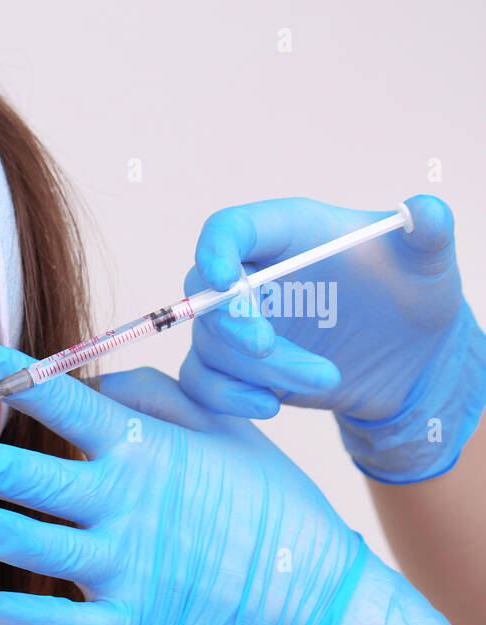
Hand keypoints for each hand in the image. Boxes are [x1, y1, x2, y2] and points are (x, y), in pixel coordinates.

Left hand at [0, 344, 472, 624]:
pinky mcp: (131, 623)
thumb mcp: (227, 432)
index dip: (16, 379)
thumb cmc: (272, 509)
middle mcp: (128, 503)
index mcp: (149, 450)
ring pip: (36, 545)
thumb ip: (157, 398)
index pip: (68, 404)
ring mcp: (127, 566)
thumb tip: (97, 377)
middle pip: (32, 477)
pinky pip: (60, 620)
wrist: (316, 605)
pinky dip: (21, 616)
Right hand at [177, 195, 485, 482]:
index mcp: (285, 234)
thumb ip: (428, 233)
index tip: (226, 280)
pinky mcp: (236, 367)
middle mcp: (250, 275)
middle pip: (205, 294)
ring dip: (263, 369)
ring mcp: (237, 324)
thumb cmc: (411, 293)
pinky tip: (271, 405)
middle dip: (231, 323)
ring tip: (327, 378)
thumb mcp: (427, 261)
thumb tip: (426, 211)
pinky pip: (203, 383)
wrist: (408, 357)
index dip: (216, 251)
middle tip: (267, 345)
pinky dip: (228, 397)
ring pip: (213, 346)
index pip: (228, 230)